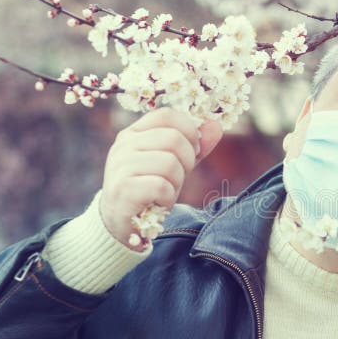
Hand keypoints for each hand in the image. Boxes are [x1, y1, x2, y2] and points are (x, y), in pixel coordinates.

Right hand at [99, 107, 222, 249]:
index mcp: (134, 133)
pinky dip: (167, 198)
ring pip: (170, 163)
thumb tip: (216, 126)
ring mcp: (121, 166)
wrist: (121, 223)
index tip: (193, 150)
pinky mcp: (123, 189)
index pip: (167, 115)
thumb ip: (195, 146)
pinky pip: (162, 186)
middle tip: (177, 177)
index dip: (189, 130)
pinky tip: (157, 202)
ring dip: (176, 182)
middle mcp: (124, 145)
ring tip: (165, 191)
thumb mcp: (174, 164)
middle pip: (173, 139)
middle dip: (187, 161)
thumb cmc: (150, 189)